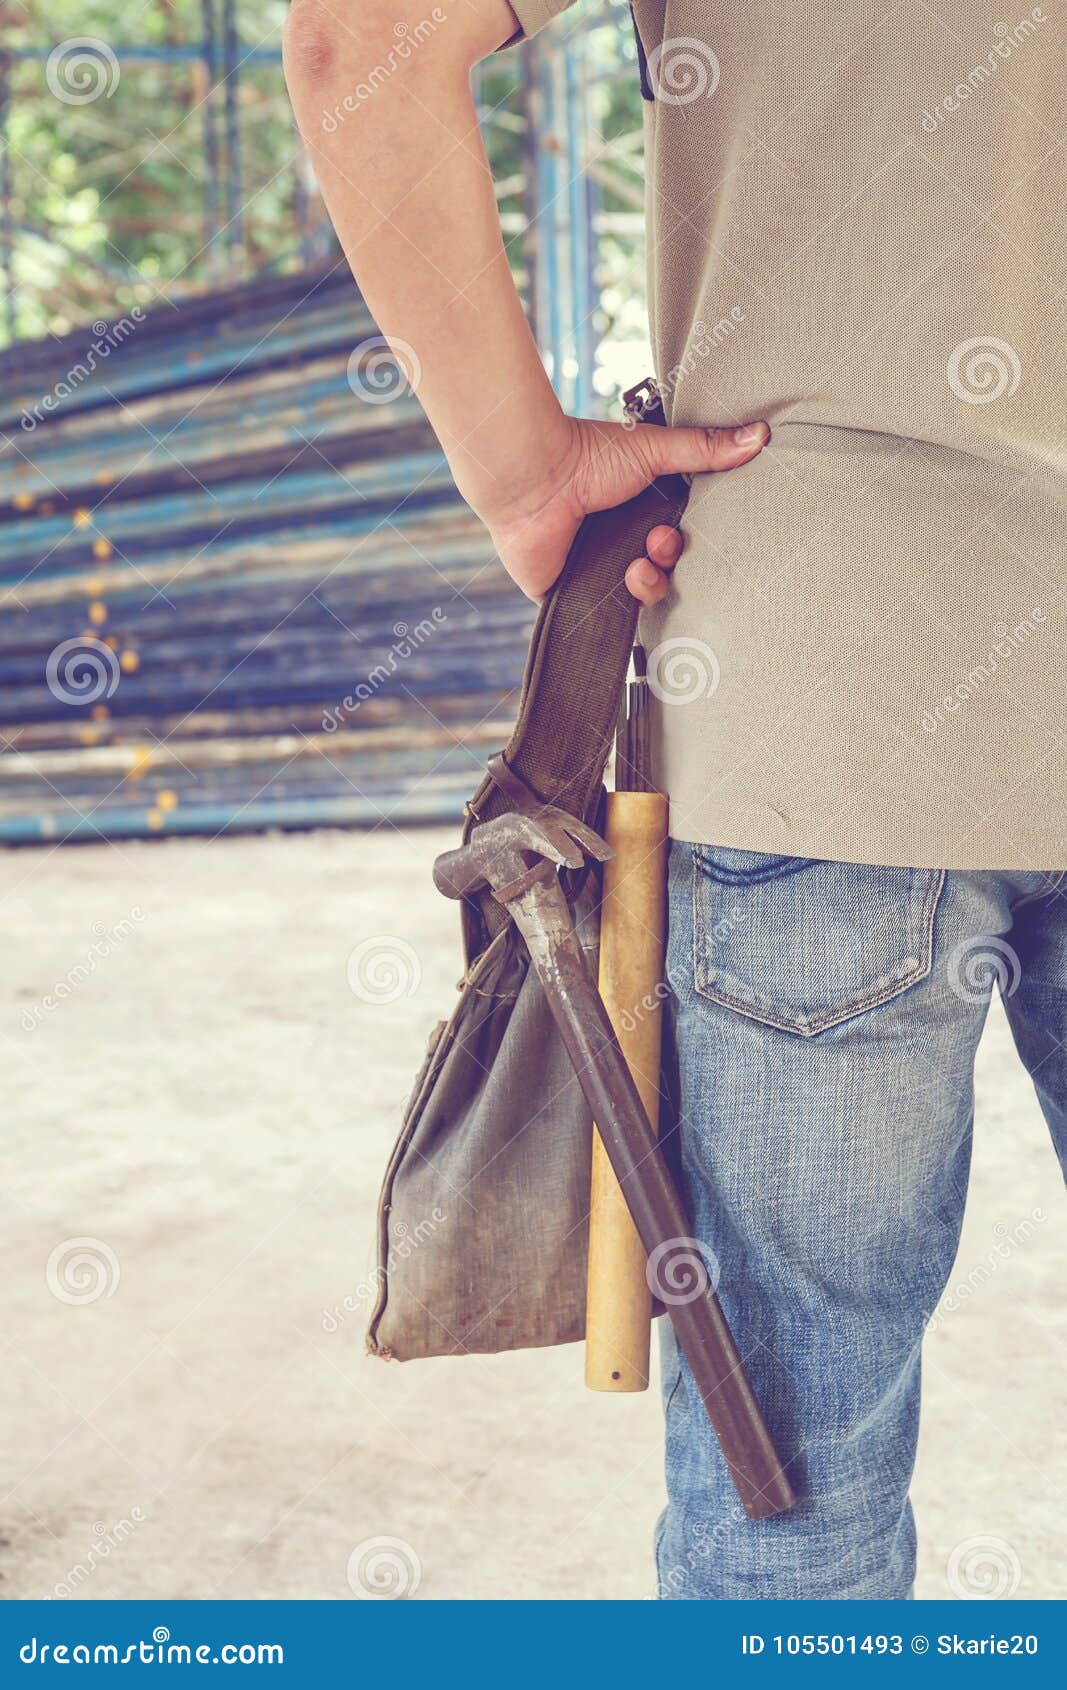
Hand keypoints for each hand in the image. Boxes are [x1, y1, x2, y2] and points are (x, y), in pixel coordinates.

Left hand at [482, 413, 769, 605]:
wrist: (535, 478)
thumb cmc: (585, 456)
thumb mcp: (655, 450)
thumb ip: (705, 449)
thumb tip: (760, 435)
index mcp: (635, 514)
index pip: (674, 543)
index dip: (682, 546)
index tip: (673, 532)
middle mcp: (615, 543)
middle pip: (662, 573)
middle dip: (666, 563)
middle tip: (655, 543)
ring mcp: (592, 570)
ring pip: (636, 599)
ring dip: (646, 585)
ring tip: (635, 566)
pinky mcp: (567, 594)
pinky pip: (599, 618)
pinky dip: (613, 609)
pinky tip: (617, 588)